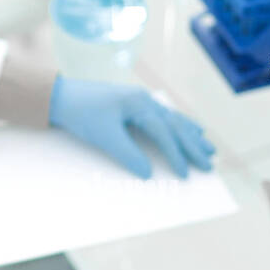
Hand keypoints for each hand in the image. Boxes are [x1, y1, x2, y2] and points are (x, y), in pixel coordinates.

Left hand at [48, 75, 214, 179]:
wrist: (60, 96)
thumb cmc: (81, 113)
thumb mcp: (104, 136)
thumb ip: (127, 154)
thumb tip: (148, 173)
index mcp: (137, 104)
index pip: (163, 132)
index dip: (176, 154)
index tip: (185, 174)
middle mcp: (143, 99)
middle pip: (174, 124)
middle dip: (192, 145)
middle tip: (209, 163)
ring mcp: (139, 99)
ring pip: (171, 118)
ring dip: (189, 133)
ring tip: (207, 146)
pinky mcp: (132, 103)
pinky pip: (162, 114)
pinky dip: (177, 123)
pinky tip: (186, 127)